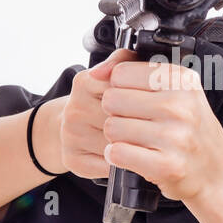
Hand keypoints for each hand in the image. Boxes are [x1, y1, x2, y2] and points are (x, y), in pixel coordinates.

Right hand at [56, 48, 138, 178]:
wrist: (69, 127)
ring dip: (134, 145)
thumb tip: (140, 57)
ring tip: (142, 141)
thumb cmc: (98, 101)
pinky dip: (121, 162)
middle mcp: (74, 109)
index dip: (140, 98)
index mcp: (84, 82)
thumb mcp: (110, 74)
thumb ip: (126, 59)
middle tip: (154, 126)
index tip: (151, 103)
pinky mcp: (72, 159)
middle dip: (140, 123)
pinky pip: (107, 164)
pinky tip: (127, 155)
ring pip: (116, 143)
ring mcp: (71, 135)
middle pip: (121, 119)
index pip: (122, 89)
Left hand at [101, 56, 222, 204]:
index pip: (121, 73)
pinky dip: (118, 156)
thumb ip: (134, 71)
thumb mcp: (175, 90)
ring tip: (139, 141)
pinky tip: (133, 155)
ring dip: (118, 137)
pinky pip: (118, 152)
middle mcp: (180, 105)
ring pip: (112, 127)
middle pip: (112, 99)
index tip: (136, 100)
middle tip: (137, 123)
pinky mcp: (166, 165)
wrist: (216, 173)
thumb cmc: (191, 131)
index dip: (120, 88)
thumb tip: (97, 71)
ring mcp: (175, 136)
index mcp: (182, 80)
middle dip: (117, 113)